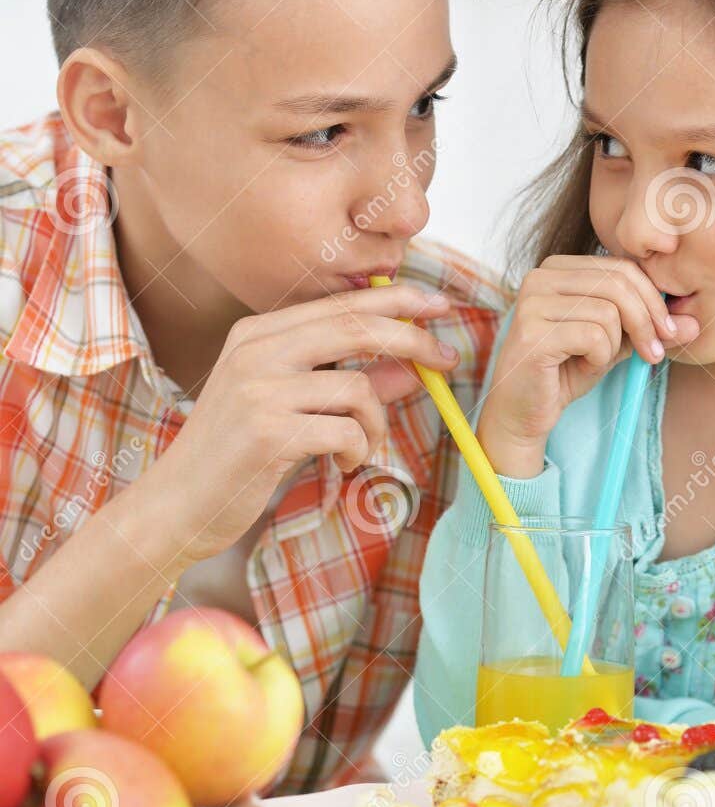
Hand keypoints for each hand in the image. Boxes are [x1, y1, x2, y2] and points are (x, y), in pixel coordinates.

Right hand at [144, 284, 459, 561]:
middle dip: (413, 340)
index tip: (440, 306)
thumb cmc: (236, 457)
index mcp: (258, 334)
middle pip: (356, 327)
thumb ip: (348, 384)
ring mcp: (259, 388)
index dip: (398, 300)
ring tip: (360, 448)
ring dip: (375, 423)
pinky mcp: (268, 431)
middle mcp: (256, 350)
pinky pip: (346, 431)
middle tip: (446, 361)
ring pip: (357, 387)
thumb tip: (412, 369)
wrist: (175, 506)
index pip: (342, 304)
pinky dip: (358, 450)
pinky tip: (341, 465)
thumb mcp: (292, 409)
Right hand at [476, 255, 699, 476]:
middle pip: (618, 283)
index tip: (669, 332)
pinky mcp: (531, 332)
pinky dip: (599, 357)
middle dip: (647, 320)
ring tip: (600, 361)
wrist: (524, 412)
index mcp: (559, 268)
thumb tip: (695, 325)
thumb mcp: (615, 344)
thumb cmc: (565, 372)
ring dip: (617, 344)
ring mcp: (532, 301)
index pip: (621, 268)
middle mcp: (541, 276)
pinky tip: (582, 366)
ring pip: (608, 310)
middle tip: (654, 353)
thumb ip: (649, 329)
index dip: (653, 298)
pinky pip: (592, 336)